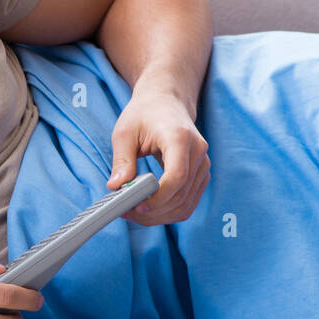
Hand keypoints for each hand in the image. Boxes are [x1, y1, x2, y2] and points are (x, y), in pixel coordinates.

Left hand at [106, 84, 209, 224]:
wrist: (166, 102)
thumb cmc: (144, 114)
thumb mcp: (125, 132)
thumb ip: (122, 160)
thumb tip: (116, 188)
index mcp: (180, 138)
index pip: (176, 176)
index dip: (158, 197)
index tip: (136, 206)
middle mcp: (198, 153)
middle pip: (181, 195)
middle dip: (153, 211)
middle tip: (126, 213)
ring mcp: (203, 165)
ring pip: (186, 204)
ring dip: (159, 216)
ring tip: (133, 213)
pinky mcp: (200, 175)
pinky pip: (188, 203)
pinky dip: (168, 212)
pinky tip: (148, 210)